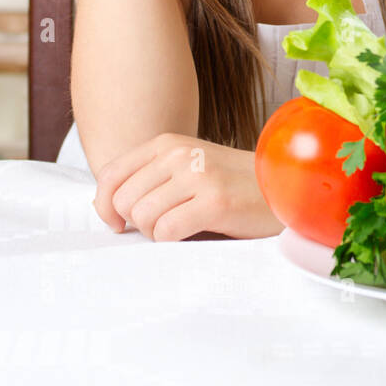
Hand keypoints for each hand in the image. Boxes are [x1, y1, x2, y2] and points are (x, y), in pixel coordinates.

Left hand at [92, 133, 284, 240]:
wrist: (281, 186)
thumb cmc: (229, 184)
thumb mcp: (185, 166)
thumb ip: (148, 177)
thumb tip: (104, 207)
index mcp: (167, 143)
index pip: (110, 175)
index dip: (105, 206)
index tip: (118, 225)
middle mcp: (179, 153)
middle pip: (124, 201)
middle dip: (137, 223)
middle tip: (163, 226)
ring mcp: (198, 175)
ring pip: (143, 217)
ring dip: (156, 233)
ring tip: (182, 227)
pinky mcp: (216, 201)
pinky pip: (167, 232)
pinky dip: (173, 242)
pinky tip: (194, 233)